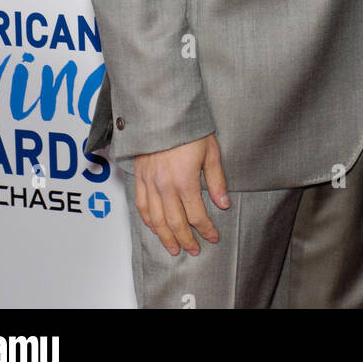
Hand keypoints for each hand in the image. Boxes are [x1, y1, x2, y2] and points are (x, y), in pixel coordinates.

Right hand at [134, 134, 228, 256]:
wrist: (162, 111)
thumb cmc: (189, 129)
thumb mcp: (211, 151)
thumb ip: (217, 180)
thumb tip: (223, 204)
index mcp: (185, 181)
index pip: (197, 215)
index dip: (206, 229)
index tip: (213, 237)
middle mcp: (165, 186)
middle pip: (175, 222)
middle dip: (186, 239)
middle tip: (194, 250)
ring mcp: (150, 183)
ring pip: (156, 220)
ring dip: (165, 237)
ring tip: (174, 248)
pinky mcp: (139, 177)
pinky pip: (141, 205)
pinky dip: (148, 220)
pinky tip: (154, 228)